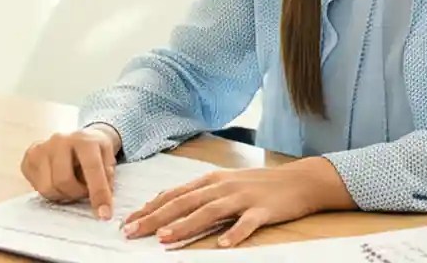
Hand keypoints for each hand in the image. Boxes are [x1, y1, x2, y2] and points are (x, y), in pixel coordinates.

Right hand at [20, 124, 121, 219]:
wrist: (78, 138)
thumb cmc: (95, 152)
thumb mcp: (108, 158)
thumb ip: (107, 177)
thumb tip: (102, 201)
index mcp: (83, 139)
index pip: (91, 168)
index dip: (99, 193)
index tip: (104, 214)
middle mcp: (59, 140)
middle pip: (63, 181)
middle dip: (76, 194)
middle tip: (84, 191)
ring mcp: (41, 148)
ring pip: (47, 188)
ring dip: (63, 195)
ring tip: (72, 186)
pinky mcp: (29, 159)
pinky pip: (36, 188)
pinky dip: (50, 192)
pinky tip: (58, 182)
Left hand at [122, 157, 353, 247]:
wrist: (298, 180)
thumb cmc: (258, 184)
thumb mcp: (224, 182)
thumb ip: (197, 192)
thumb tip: (165, 200)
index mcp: (211, 180)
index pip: (174, 194)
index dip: (150, 208)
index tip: (128, 222)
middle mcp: (223, 186)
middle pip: (185, 202)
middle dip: (156, 217)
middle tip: (134, 232)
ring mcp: (243, 198)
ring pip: (209, 211)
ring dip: (186, 225)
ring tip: (165, 238)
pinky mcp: (263, 210)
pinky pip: (247, 223)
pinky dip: (234, 234)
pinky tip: (222, 246)